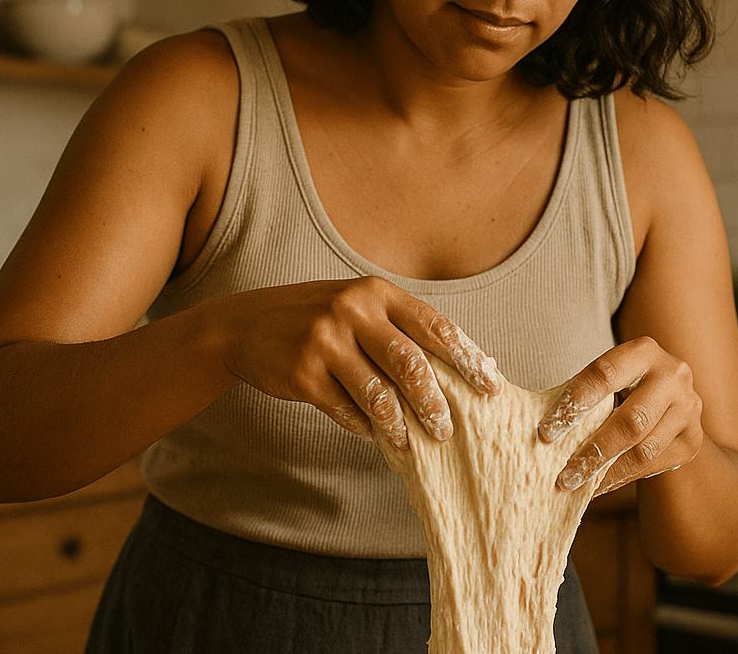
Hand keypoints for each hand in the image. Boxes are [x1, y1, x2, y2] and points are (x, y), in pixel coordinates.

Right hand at [217, 275, 501, 449]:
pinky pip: (345, 410)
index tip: (490, 386)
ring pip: (377, 393)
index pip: (433, 326)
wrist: (247, 324)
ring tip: (415, 444)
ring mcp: (324, 341)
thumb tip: (456, 370)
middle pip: (409, 362)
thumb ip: (399, 329)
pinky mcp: (302, 374)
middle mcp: (352, 310)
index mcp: (376, 292)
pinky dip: (365, 427)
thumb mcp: (359, 307)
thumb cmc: (318, 317)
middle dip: (435, 401)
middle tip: (450, 429)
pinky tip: (377, 436)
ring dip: (401, 425)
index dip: (466, 358)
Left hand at [537, 336, 701, 494]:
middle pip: (630, 420)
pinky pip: (654, 465)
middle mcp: (673, 375)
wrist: (671, 397)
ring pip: (643, 448)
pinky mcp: (692, 439)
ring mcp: (688, 409)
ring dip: (606, 471)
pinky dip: (621, 478)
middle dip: (593, 450)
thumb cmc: (624, 384)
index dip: (574, 405)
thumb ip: (584, 393)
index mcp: (644, 351)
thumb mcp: (609, 376)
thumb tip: (541, 428)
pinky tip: (598, 486)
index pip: (604, 375)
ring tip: (576, 485)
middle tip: (563, 474)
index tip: (546, 433)